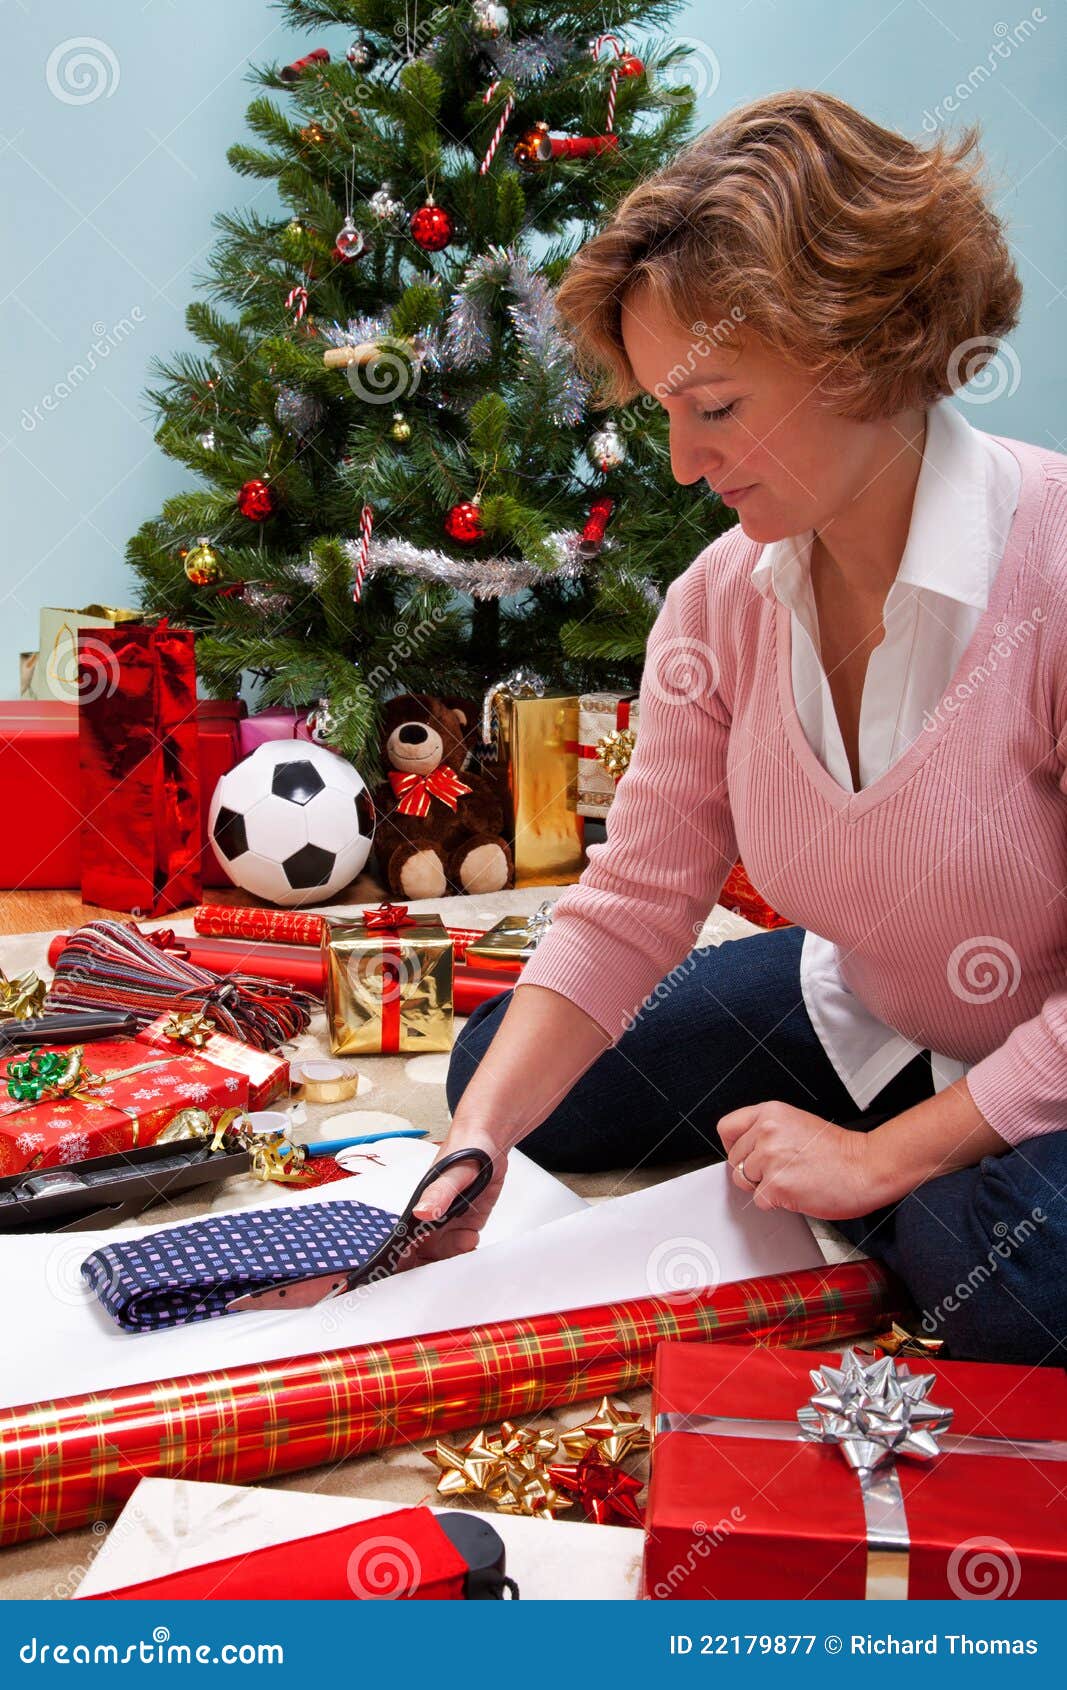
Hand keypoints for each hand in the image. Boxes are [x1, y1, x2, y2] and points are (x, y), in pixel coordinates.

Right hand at [394, 1120, 506, 1270]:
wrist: (488, 1143)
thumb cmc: (465, 1150)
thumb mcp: (454, 1172)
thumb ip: (439, 1194)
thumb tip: (421, 1213)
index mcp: (416, 1213)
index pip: (400, 1249)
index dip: (396, 1270)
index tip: (399, 1288)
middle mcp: (428, 1223)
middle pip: (420, 1262)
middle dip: (429, 1273)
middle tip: (445, 1271)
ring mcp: (446, 1226)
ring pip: (441, 1259)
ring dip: (452, 1261)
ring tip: (466, 1241)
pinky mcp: (464, 1226)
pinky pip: (460, 1250)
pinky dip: (466, 1253)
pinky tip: (472, 1242)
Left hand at [716, 1100, 884, 1219]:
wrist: (866, 1167)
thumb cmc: (840, 1150)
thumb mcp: (797, 1123)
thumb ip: (768, 1130)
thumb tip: (745, 1148)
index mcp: (770, 1113)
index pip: (727, 1128)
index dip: (733, 1146)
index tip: (745, 1154)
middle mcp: (766, 1132)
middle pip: (734, 1160)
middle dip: (752, 1170)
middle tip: (780, 1171)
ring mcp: (770, 1158)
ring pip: (744, 1181)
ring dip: (764, 1187)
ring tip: (791, 1179)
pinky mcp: (776, 1185)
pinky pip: (759, 1201)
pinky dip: (776, 1202)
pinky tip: (796, 1191)